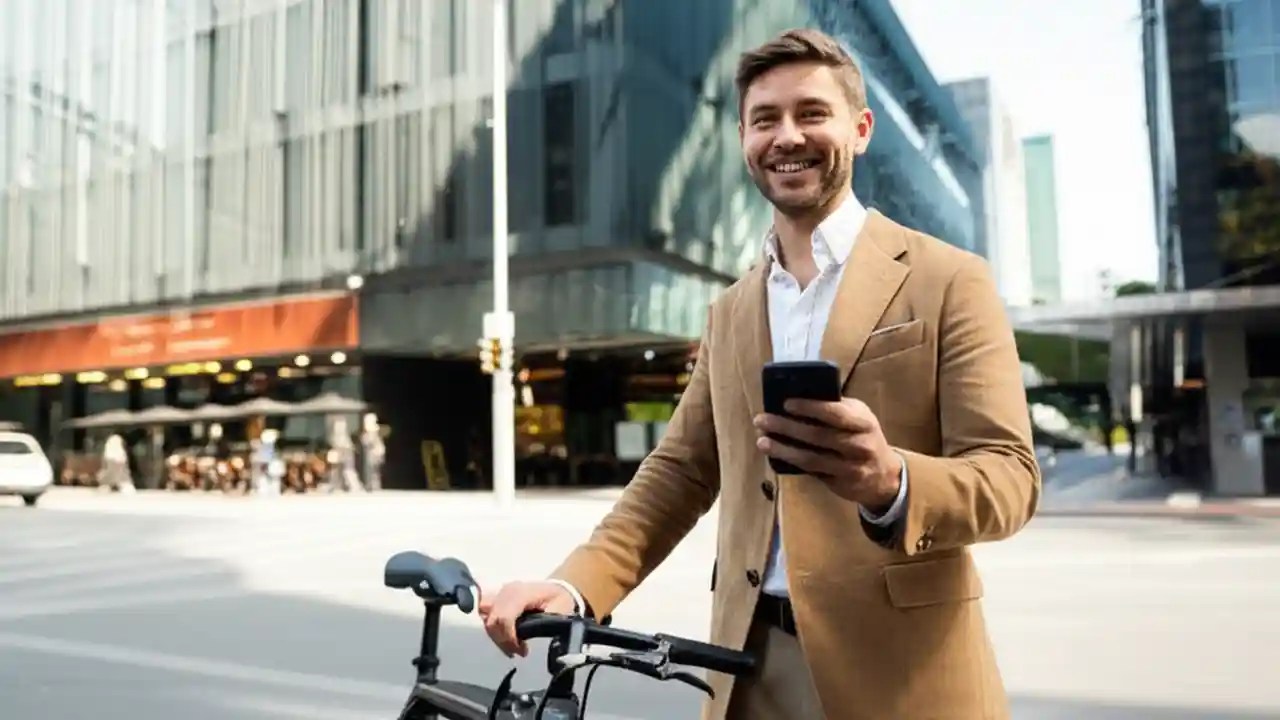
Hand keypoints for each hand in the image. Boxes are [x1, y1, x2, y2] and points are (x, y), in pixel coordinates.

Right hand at [478, 581, 575, 657]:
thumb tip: (534, 639)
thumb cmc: (560, 600)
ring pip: (485, 617)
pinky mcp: (497, 598)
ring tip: (511, 645)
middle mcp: (507, 590)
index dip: (509, 638)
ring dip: (496, 635)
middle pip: (492, 620)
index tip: (522, 651)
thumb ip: (545, 625)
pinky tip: (505, 636)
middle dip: (503, 640)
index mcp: (522, 593)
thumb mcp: (560, 612)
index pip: (504, 617)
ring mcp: (500, 593)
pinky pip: (485, 614)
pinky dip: (492, 628)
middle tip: (518, 651)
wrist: (558, 589)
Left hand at [753, 398, 902, 511]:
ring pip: (810, 458)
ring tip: (761, 441)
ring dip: (782, 449)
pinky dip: (791, 463)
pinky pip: (811, 472)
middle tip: (761, 420)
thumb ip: (837, 408)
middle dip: (785, 427)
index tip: (786, 403)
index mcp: (864, 423)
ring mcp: (851, 468)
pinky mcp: (840, 485)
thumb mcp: (859, 419)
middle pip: (817, 436)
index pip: (835, 413)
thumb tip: (799, 395)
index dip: (809, 407)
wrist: (884, 476)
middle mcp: (860, 446)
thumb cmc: (864, 437)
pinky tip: (776, 455)